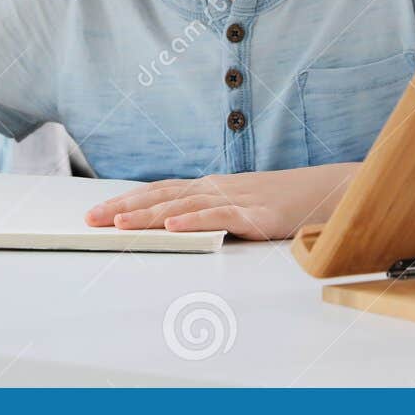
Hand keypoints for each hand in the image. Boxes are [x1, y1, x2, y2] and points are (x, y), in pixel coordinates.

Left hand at [84, 167, 355, 240]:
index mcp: (207, 187)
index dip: (126, 201)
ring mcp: (233, 198)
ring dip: (148, 214)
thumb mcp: (236, 206)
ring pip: (182, 205)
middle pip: (160, 196)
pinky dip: (194, 220)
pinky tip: (173, 225)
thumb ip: (207, 214)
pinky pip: (218, 216)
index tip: (95, 213)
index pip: (157, 191)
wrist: (323, 191)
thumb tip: (172, 227)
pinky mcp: (253, 214)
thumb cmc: (278, 203)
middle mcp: (214, 188)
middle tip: (91, 219)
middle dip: (124, 208)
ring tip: (120, 223)